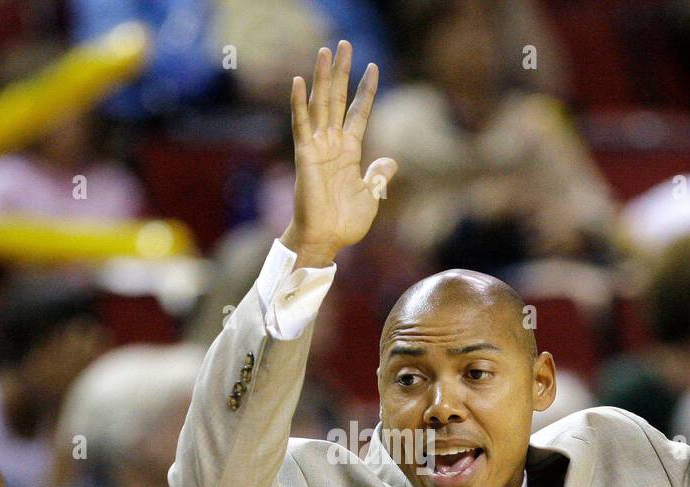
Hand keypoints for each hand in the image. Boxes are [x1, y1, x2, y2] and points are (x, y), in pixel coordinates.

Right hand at [281, 41, 396, 268]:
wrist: (327, 238)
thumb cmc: (345, 222)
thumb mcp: (371, 196)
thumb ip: (379, 176)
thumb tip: (390, 162)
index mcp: (349, 151)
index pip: (359, 112)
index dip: (366, 91)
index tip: (373, 68)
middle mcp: (333, 143)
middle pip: (337, 99)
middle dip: (342, 72)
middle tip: (344, 44)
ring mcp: (318, 147)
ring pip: (321, 104)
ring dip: (322, 77)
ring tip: (326, 50)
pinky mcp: (306, 155)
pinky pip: (302, 125)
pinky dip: (299, 103)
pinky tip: (299, 81)